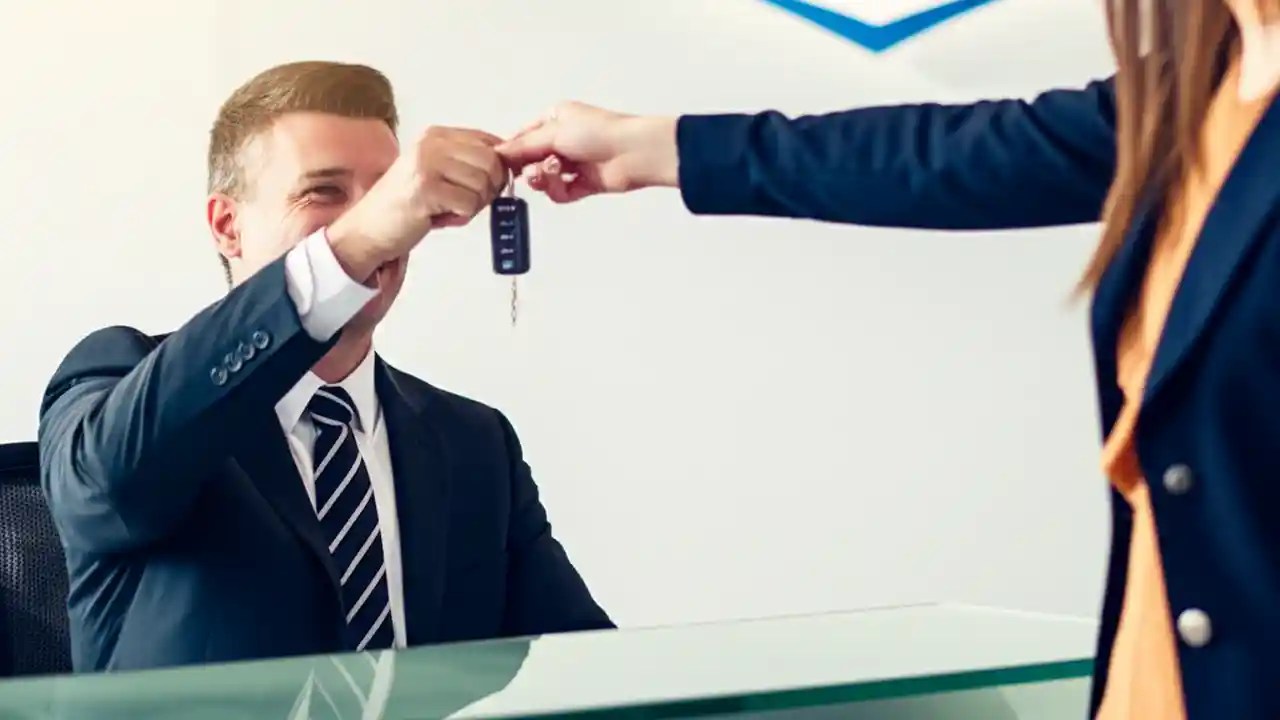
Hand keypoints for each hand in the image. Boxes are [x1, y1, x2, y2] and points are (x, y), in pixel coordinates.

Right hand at [328, 126, 506, 280]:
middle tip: (466, 202)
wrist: (368, 229)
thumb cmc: (407, 205)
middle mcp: (431, 144)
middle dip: (488, 189)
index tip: (487, 185)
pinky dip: (461, 217)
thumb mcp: (437, 173)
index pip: (489, 142)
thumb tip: (508, 164)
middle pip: (492, 163)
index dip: (497, 168)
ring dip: (474, 205)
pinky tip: (440, 217)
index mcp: (436, 136)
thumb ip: (467, 163)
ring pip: (483, 185)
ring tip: (448, 209)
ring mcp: (427, 164)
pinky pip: (469, 204)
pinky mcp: (425, 189)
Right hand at [497, 102, 678, 202]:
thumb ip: (523, 145)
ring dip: (544, 179)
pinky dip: (559, 191)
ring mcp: (573, 163)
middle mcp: (562, 141)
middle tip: (534, 169)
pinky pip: (560, 193)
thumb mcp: (553, 132)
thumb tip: (499, 151)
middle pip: (531, 161)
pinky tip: (566, 183)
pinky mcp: (583, 184)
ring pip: (544, 178)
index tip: (502, 163)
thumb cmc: (599, 132)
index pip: (523, 137)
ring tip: (555, 172)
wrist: (633, 152)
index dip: (512, 151)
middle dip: (530, 167)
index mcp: (554, 120)